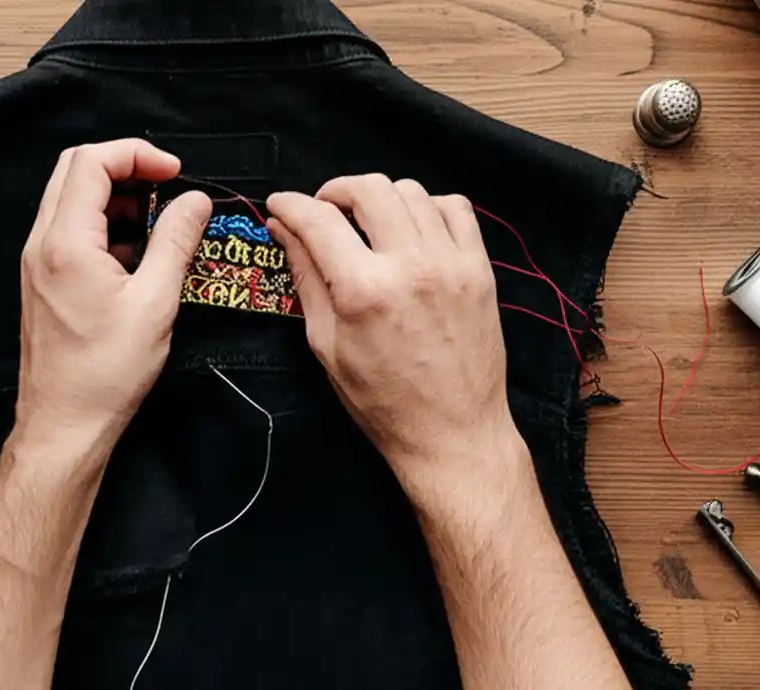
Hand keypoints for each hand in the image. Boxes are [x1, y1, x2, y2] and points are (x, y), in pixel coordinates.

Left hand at [17, 139, 210, 446]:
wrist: (64, 425)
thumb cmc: (106, 374)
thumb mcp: (155, 304)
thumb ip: (176, 242)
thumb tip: (194, 200)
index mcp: (65, 243)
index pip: (91, 162)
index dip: (136, 154)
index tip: (174, 172)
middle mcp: (41, 245)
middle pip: (75, 170)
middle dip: (124, 166)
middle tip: (166, 183)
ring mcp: (38, 263)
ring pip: (71, 200)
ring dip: (115, 196)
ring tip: (159, 219)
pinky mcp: (44, 282)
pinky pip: (70, 232)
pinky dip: (105, 226)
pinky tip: (139, 253)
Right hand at [267, 175, 522, 504]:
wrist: (453, 431)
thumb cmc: (381, 400)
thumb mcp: (327, 345)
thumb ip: (306, 278)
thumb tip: (284, 229)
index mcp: (363, 290)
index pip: (318, 219)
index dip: (290, 204)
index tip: (280, 204)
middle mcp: (410, 265)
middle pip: (368, 189)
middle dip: (335, 191)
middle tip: (323, 212)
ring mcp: (451, 262)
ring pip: (409, 192)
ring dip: (379, 198)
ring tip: (366, 223)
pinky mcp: (479, 268)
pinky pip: (453, 207)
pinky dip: (426, 206)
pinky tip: (411, 229)